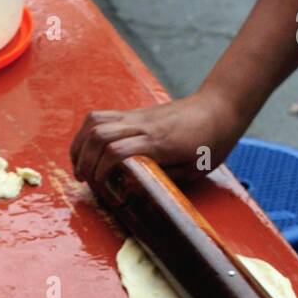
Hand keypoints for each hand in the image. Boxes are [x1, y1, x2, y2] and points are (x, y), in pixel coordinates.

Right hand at [70, 88, 244, 185]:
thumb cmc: (210, 143)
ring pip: (95, 122)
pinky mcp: (135, 113)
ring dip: (80, 144)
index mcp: (159, 143)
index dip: (101, 171)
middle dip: (84, 161)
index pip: (117, 152)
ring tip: (79, 165)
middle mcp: (143, 126)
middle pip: (99, 135)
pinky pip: (102, 116)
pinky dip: (87, 133)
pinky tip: (87, 149)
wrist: (218, 108)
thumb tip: (138, 190)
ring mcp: (137, 116)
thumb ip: (166, 178)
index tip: (99, 188)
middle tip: (84, 181)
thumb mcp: (194, 171)